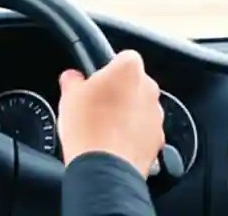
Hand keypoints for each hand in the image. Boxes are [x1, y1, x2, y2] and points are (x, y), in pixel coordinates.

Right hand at [57, 50, 164, 176]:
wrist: (104, 169)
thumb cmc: (88, 128)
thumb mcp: (69, 96)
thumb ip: (73, 79)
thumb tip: (72, 77)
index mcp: (129, 69)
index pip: (124, 57)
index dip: (109, 68)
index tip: (97, 80)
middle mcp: (148, 89)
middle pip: (134, 82)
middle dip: (120, 92)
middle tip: (98, 105)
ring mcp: (156, 115)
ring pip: (141, 107)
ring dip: (128, 113)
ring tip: (104, 128)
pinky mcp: (158, 138)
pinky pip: (145, 130)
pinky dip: (134, 134)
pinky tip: (114, 143)